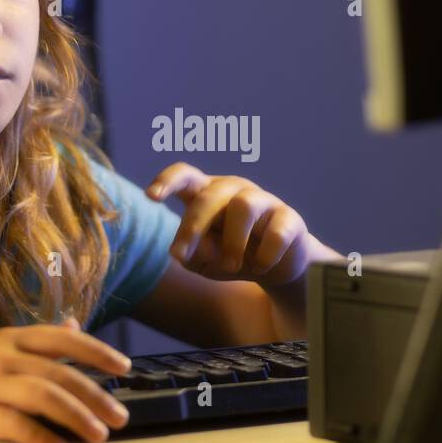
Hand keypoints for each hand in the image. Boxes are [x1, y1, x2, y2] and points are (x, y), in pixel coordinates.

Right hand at [0, 317, 130, 442]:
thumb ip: (34, 342)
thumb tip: (75, 325)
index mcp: (7, 338)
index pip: (60, 339)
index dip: (95, 351)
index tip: (124, 368)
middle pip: (59, 372)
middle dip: (95, 395)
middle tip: (121, 416)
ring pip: (45, 396)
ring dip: (77, 417)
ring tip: (100, 435)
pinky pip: (16, 426)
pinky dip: (43, 439)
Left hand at [145, 162, 312, 287]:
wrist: (277, 267)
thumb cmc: (231, 257)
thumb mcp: (204, 261)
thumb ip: (192, 254)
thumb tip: (189, 249)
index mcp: (207, 193)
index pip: (185, 175)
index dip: (167, 181)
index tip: (151, 196)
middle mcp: (234, 190)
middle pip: (209, 195)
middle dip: (193, 226)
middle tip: (182, 256)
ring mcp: (264, 201)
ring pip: (244, 206)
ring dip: (232, 242)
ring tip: (231, 267)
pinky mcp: (290, 218)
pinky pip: (277, 233)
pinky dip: (265, 255)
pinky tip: (262, 267)